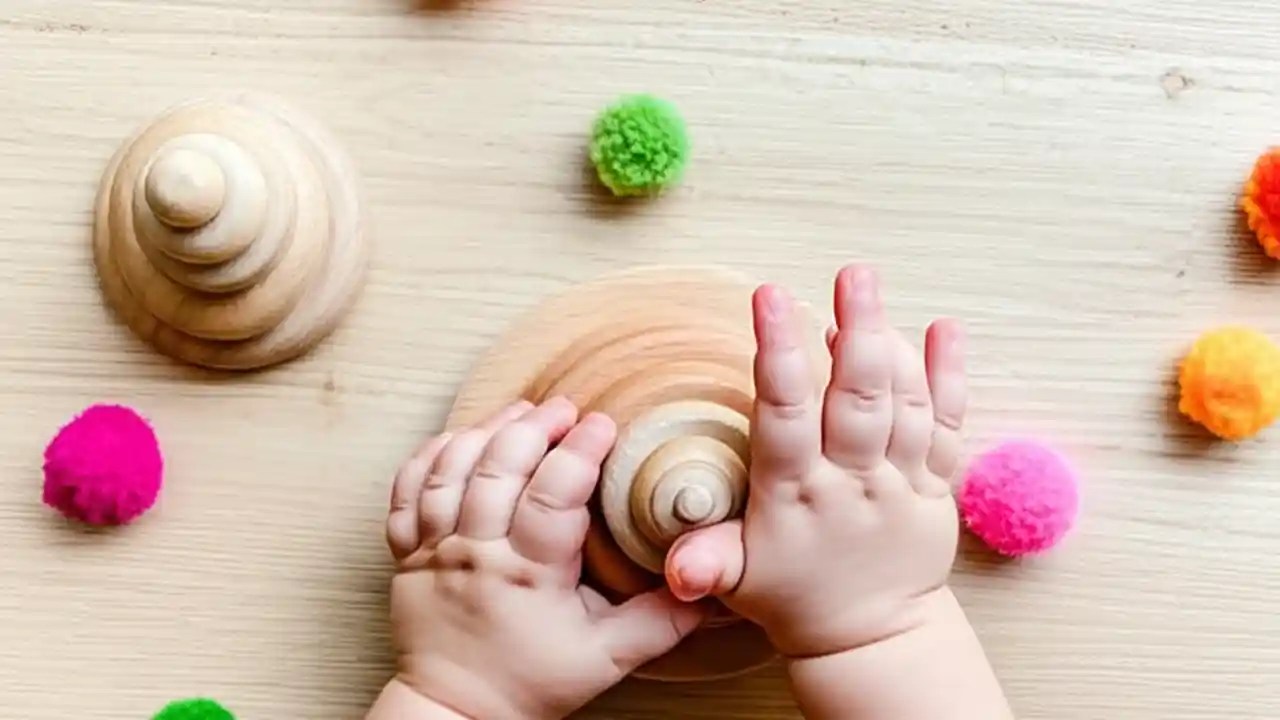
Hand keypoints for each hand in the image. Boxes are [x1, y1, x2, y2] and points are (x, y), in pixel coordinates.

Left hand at [381, 398, 706, 718]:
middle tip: (566, 409)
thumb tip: (705, 581)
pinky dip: (432, 455)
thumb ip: (660, 620)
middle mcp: (476, 552)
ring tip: (521, 412)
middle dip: (534, 427)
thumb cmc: (532, 683)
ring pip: (452, 469)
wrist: (456, 710)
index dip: (579, 451)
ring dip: (486, 431)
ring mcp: (437, 549)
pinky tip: (462, 437)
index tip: (604, 424)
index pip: (553, 494)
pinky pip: (407, 490)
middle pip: (499, 467)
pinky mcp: (408, 552)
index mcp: (528, 573)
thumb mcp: (608, 658)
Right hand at [665, 265, 966, 657]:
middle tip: (852, 273)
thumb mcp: (738, 582)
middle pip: (858, 398)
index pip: (785, 415)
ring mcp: (900, 481)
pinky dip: (951, 377)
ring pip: (904, 404)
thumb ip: (707, 562)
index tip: (767, 297)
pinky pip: (948, 425)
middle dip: (857, 330)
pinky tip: (945, 328)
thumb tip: (677, 569)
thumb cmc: (793, 594)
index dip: (779, 354)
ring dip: (893, 342)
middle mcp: (852, 481)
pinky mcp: (935, 485)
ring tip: (871, 288)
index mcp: (795, 495)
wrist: (872, 636)